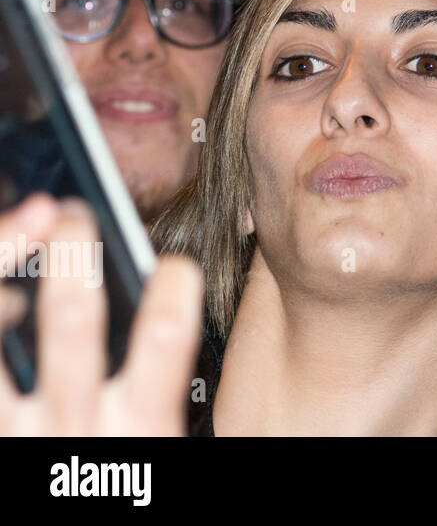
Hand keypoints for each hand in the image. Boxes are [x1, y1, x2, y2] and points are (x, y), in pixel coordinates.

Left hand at [0, 194, 202, 435]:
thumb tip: (165, 299)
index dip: (172, 288)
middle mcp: (76, 429)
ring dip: (3, 267)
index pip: (165, 339)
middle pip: (71, 322)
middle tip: (72, 215)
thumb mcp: (155, 436)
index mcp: (143, 426)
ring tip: (21, 236)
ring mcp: (19, 433)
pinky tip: (4, 301)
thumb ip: (158, 381)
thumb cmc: (118, 468)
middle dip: (71, 255)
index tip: (173, 264)